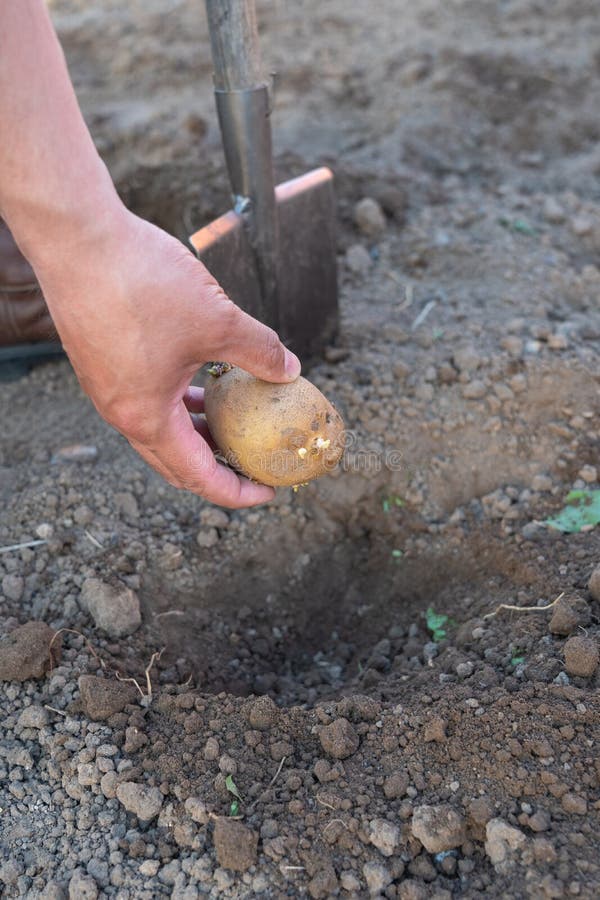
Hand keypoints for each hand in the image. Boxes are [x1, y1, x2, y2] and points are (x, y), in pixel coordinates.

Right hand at [31, 205, 300, 507]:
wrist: (78, 238)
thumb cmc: (142, 283)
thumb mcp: (218, 321)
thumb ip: (259, 351)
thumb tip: (290, 370)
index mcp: (147, 418)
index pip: (198, 477)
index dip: (236, 491)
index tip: (269, 492)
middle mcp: (121, 413)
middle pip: (174, 462)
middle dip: (216, 469)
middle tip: (253, 466)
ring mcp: (108, 388)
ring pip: (159, 429)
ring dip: (196, 433)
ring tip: (234, 425)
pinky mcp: (103, 362)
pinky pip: (146, 400)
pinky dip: (178, 404)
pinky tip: (202, 383)